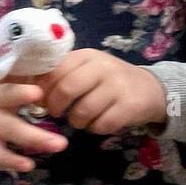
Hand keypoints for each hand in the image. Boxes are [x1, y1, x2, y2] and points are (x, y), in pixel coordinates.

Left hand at [34, 50, 167, 134]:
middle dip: (56, 106)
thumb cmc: (111, 81)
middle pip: (66, 89)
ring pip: (83, 110)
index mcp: (88, 56)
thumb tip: (32, 90)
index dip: (43, 89)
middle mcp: (103, 67)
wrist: (152, 89)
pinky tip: (98, 124)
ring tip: (80, 120)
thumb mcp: (89, 69)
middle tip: (57, 113)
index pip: (55, 70)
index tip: (42, 100)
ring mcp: (118, 87)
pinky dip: (95, 128)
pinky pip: (102, 124)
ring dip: (76, 121)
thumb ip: (65, 74)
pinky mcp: (130, 106)